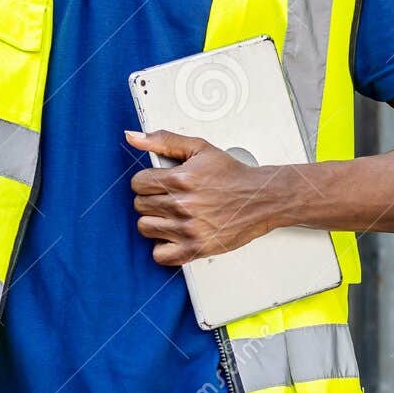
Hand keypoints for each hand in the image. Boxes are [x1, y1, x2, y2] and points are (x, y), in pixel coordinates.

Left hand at [125, 129, 276, 265]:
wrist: (261, 198)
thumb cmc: (232, 175)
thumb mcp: (198, 148)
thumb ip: (163, 140)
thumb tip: (132, 137)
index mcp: (180, 180)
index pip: (137, 183)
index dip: (146, 181)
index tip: (158, 183)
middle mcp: (182, 206)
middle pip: (140, 205)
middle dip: (151, 199)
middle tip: (169, 198)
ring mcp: (188, 229)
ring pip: (145, 227)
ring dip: (155, 221)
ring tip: (171, 215)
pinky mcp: (196, 249)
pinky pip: (161, 255)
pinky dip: (163, 247)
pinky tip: (174, 235)